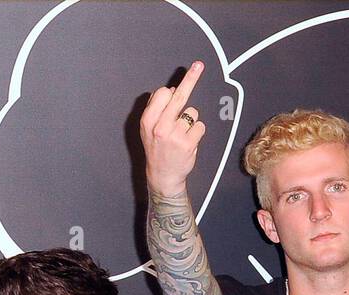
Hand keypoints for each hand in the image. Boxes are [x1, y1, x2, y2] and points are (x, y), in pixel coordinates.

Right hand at [140, 61, 206, 196]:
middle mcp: (160, 126)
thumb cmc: (156, 149)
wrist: (163, 175)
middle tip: (199, 65)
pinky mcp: (189, 144)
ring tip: (182, 134)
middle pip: (179, 96)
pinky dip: (197, 131)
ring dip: (190, 120)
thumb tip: (169, 91)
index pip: (162, 93)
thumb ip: (155, 109)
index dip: (171, 91)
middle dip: (190, 79)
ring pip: (192, 113)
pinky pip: (200, 126)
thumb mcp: (147, 128)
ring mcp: (175, 135)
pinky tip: (189, 140)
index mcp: (148, 120)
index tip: (182, 76)